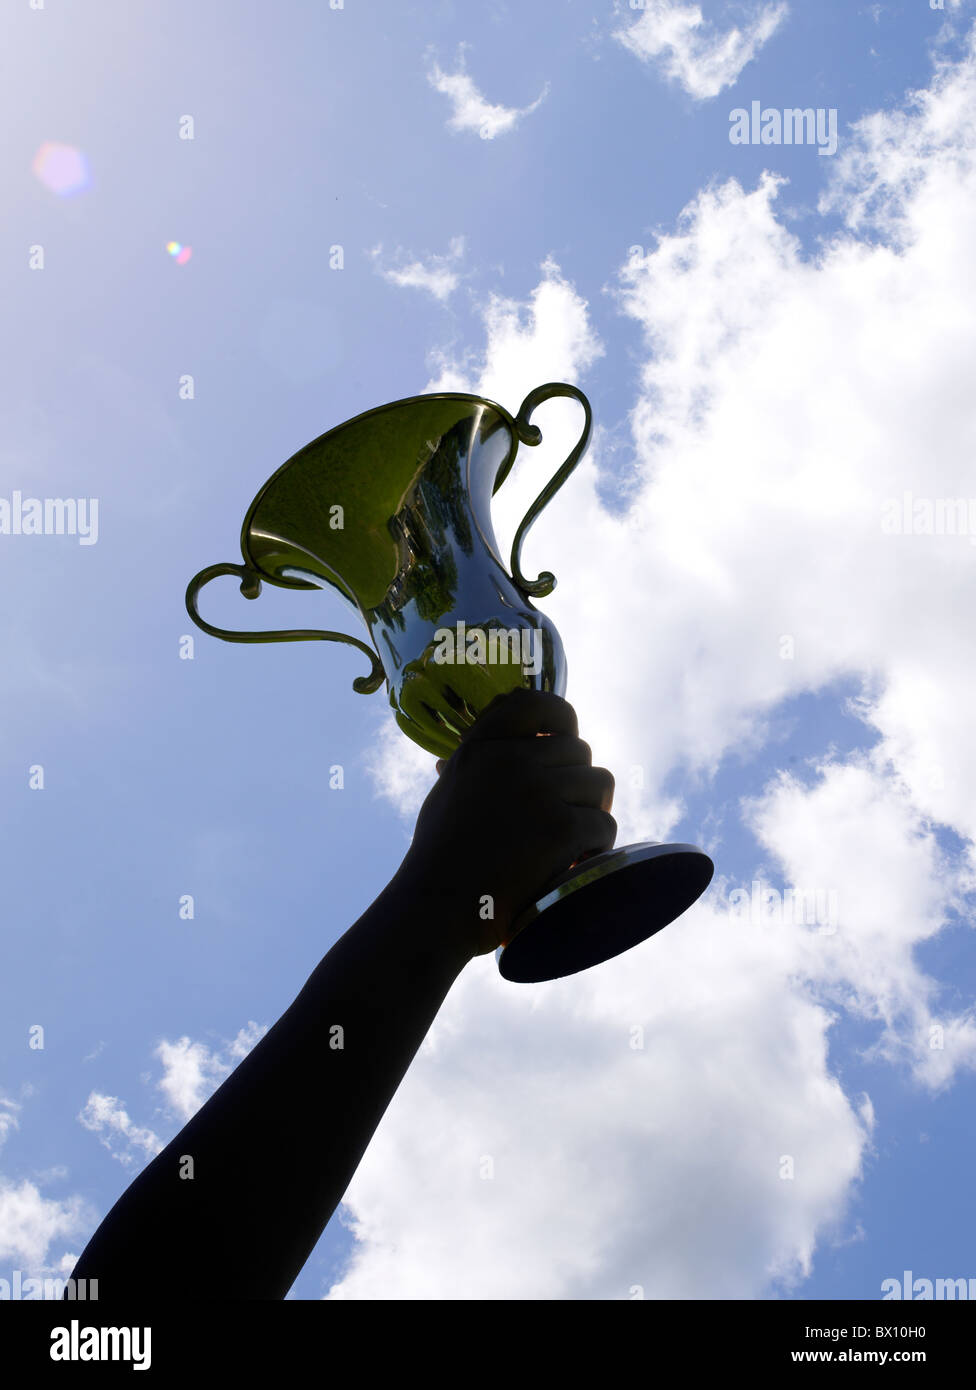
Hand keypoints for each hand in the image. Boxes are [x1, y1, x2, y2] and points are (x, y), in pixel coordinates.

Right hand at [397, 689, 615, 959]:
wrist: (436, 910)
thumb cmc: (437, 859)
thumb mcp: (448, 794)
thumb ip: (472, 766)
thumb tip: (480, 749)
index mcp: (480, 747)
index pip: (533, 702)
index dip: (560, 717)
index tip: (564, 738)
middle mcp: (511, 761)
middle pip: (579, 749)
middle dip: (579, 781)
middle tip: (571, 810)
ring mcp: (539, 793)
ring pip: (599, 782)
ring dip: (594, 810)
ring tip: (578, 837)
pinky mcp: (561, 829)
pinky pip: (605, 824)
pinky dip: (599, 845)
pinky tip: (580, 860)